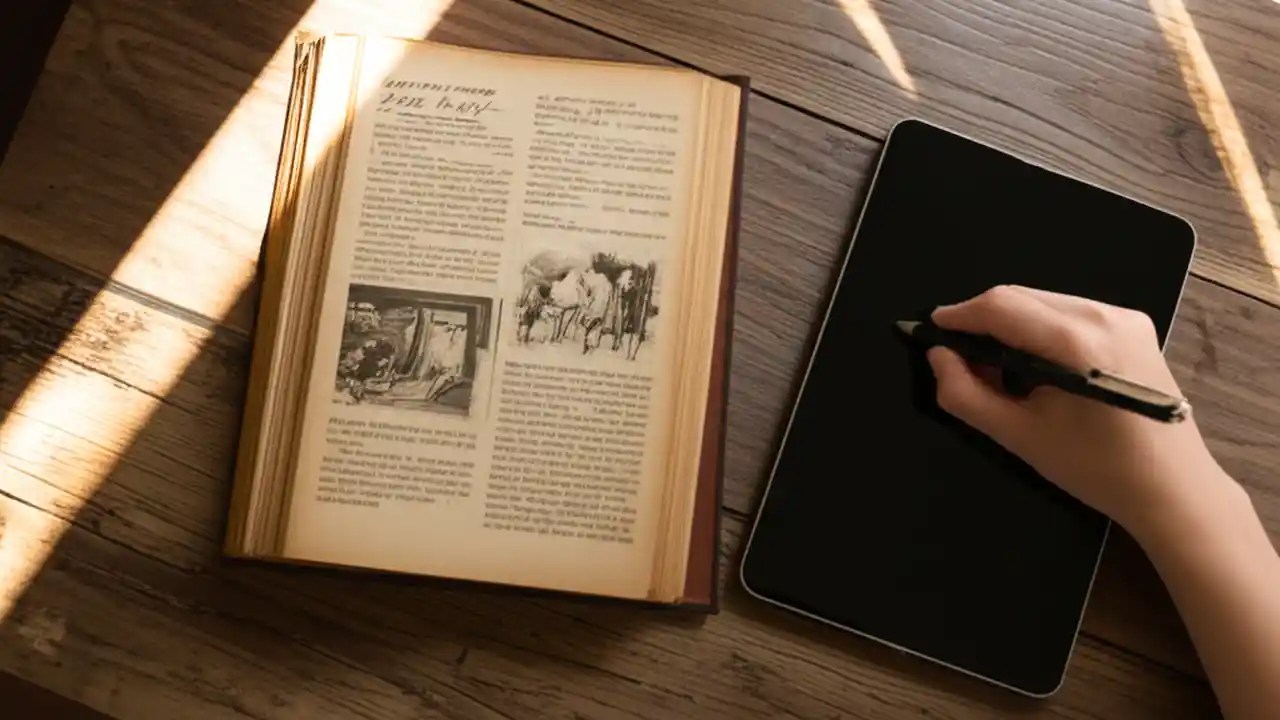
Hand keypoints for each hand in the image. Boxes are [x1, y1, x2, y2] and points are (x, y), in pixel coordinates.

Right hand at [926, 285, 1225, 535]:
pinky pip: (1069, 312)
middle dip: (983, 321)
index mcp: (1076, 343)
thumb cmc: (1095, 469)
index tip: (930, 331)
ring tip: (998, 369)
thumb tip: (938, 356)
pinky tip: (1036, 366)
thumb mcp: (1018, 436)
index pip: (1001, 306)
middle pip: (1021, 297)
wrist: (1173, 487)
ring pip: (1044, 302)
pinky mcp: (1134, 324)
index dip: (958, 314)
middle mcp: (1103, 316)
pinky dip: (1040, 329)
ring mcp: (1123, 316)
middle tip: (961, 360)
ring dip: (1011, 325)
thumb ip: (965, 394)